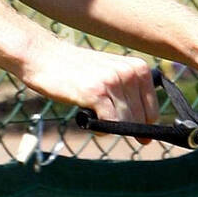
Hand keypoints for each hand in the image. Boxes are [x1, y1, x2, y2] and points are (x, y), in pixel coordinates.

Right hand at [20, 36, 159, 127]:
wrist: (45, 57)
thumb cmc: (78, 71)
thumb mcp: (111, 77)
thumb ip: (131, 101)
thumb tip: (146, 139)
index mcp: (138, 68)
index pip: (152, 112)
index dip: (135, 122)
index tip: (116, 115)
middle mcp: (130, 72)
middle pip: (139, 121)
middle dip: (120, 124)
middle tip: (99, 109)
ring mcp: (114, 81)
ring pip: (125, 124)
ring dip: (107, 125)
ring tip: (91, 108)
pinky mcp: (97, 92)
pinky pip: (109, 124)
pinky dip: (98, 127)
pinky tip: (86, 114)